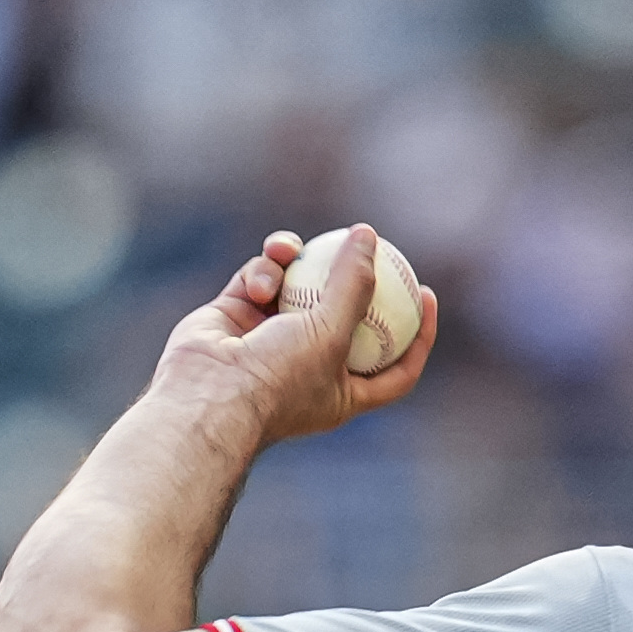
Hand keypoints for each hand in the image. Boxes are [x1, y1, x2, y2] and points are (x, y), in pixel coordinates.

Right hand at [147, 226, 439, 449]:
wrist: (206, 396)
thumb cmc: (277, 378)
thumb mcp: (331, 333)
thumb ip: (354, 285)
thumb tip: (369, 236)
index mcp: (344, 392)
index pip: (396, 366)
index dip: (418, 334)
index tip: (426, 294)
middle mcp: (309, 367)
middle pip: (346, 316)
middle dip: (354, 280)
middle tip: (371, 245)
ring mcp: (271, 340)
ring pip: (297, 285)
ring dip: (294, 262)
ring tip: (288, 250)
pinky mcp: (236, 316)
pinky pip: (259, 279)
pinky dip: (260, 273)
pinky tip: (258, 280)